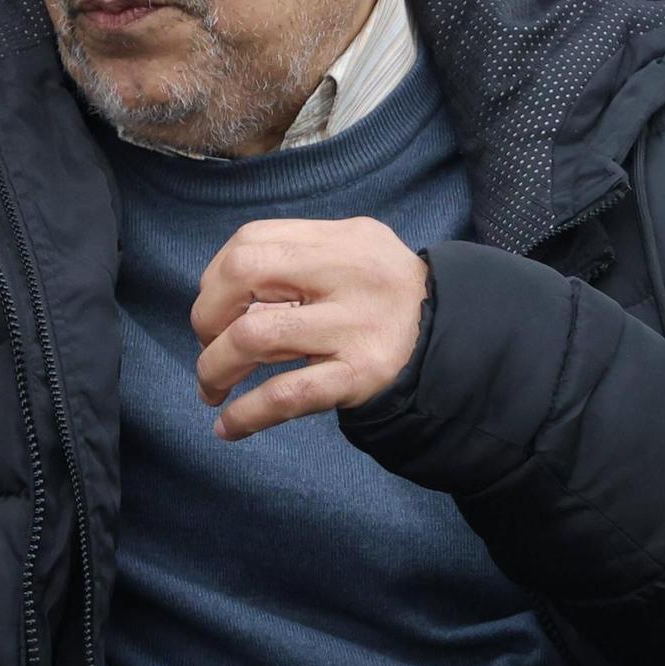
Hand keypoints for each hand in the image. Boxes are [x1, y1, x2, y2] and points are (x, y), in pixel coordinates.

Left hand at [192, 217, 428, 440]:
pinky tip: (227, 427)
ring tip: (210, 387)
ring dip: (215, 367)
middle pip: (244, 273)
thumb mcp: (355, 256)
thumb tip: (219, 297)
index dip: (216, 276)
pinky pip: (288, 394)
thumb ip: (298, 262)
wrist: (458, 344)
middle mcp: (352, 272)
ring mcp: (358, 325)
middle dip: (207, 313)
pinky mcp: (363, 375)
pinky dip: (247, 414)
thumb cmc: (386, 300)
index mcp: (344, 238)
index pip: (251, 240)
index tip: (214, 307)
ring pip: (255, 336)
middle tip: (208, 342)